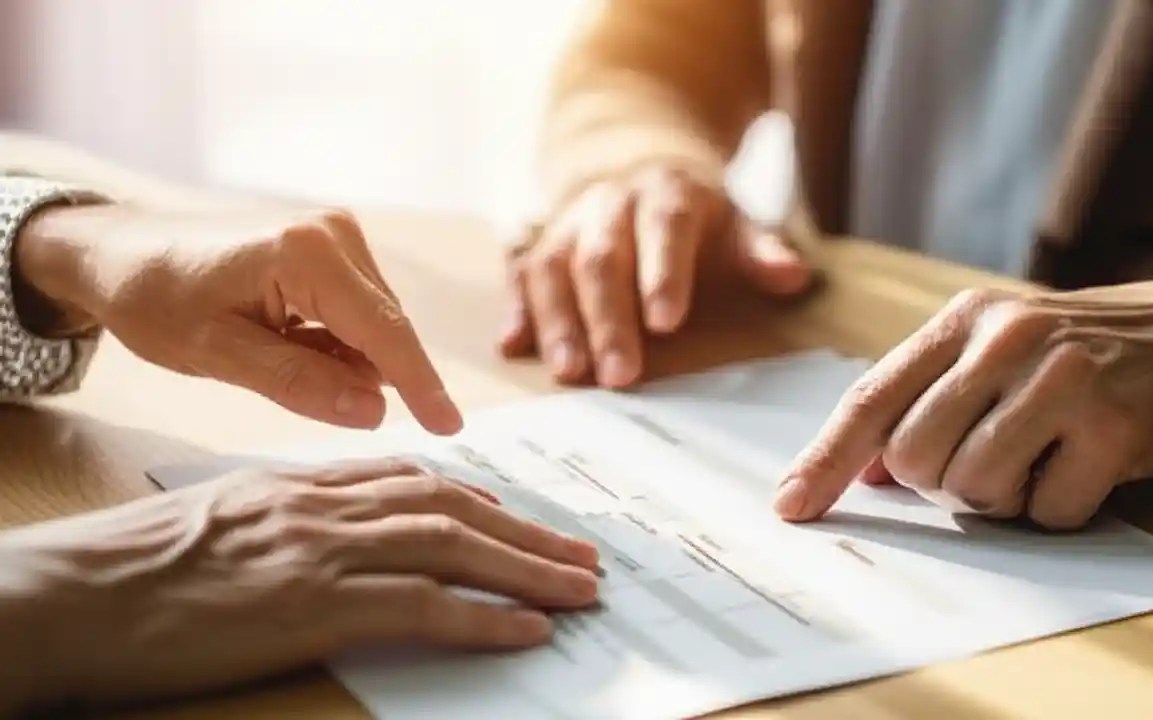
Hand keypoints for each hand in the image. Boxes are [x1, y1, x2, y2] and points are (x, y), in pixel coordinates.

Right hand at [0, 457, 598, 711]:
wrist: (78, 594)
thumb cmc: (135, 565)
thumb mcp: (223, 518)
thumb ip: (290, 514)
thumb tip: (341, 527)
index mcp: (303, 482)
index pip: (412, 478)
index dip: (477, 495)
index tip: (518, 513)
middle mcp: (326, 506)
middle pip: (453, 508)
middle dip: (528, 533)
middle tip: (584, 556)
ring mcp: (324, 552)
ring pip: (454, 548)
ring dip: (530, 570)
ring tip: (582, 591)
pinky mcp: (316, 606)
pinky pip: (424, 608)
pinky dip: (485, 618)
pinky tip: (528, 632)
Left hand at [15, 205, 459, 431]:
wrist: (118, 252)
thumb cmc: (155, 299)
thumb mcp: (217, 354)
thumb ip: (299, 383)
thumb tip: (375, 412)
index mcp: (308, 253)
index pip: (383, 332)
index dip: (420, 385)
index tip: (450, 429)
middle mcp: (337, 234)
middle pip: (385, 329)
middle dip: (361, 375)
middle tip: (282, 382)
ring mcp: (339, 236)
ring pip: (375, 326)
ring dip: (343, 360)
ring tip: (269, 354)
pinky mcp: (334, 246)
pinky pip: (359, 313)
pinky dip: (334, 343)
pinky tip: (286, 342)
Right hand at [500, 166, 812, 386]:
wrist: (637, 168)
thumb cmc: (695, 216)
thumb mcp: (735, 222)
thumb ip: (760, 251)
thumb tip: (792, 277)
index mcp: (665, 193)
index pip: (663, 228)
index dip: (663, 273)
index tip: (667, 323)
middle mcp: (609, 204)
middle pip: (603, 259)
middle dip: (609, 319)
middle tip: (620, 376)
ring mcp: (568, 224)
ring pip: (554, 268)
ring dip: (558, 322)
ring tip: (568, 373)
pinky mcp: (539, 246)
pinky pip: (519, 273)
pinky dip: (515, 309)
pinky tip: (513, 346)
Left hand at [774, 274, 1152, 529]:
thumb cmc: (1086, 349)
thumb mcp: (998, 348)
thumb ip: (927, 398)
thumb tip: (864, 474)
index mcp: (964, 318)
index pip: (871, 399)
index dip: (824, 459)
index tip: (791, 506)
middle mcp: (1006, 339)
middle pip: (913, 457)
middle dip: (938, 483)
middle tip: (989, 458)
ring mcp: (1063, 379)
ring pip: (974, 489)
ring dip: (1002, 497)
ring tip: (1041, 456)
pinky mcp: (1116, 425)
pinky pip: (1047, 512)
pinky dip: (1060, 506)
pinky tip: (1086, 464)